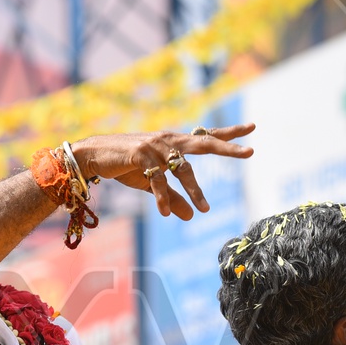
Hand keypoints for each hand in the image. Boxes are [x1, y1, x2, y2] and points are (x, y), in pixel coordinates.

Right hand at [70, 123, 254, 220]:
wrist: (93, 155)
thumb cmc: (125, 165)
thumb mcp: (152, 183)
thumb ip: (173, 197)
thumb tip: (190, 216)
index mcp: (174, 142)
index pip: (206, 136)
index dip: (229, 133)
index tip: (252, 128)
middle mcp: (169, 140)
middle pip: (204, 143)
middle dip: (227, 148)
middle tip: (249, 153)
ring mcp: (155, 146)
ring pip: (183, 168)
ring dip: (194, 190)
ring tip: (204, 210)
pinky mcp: (140, 155)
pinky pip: (157, 179)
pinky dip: (163, 196)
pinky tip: (167, 213)